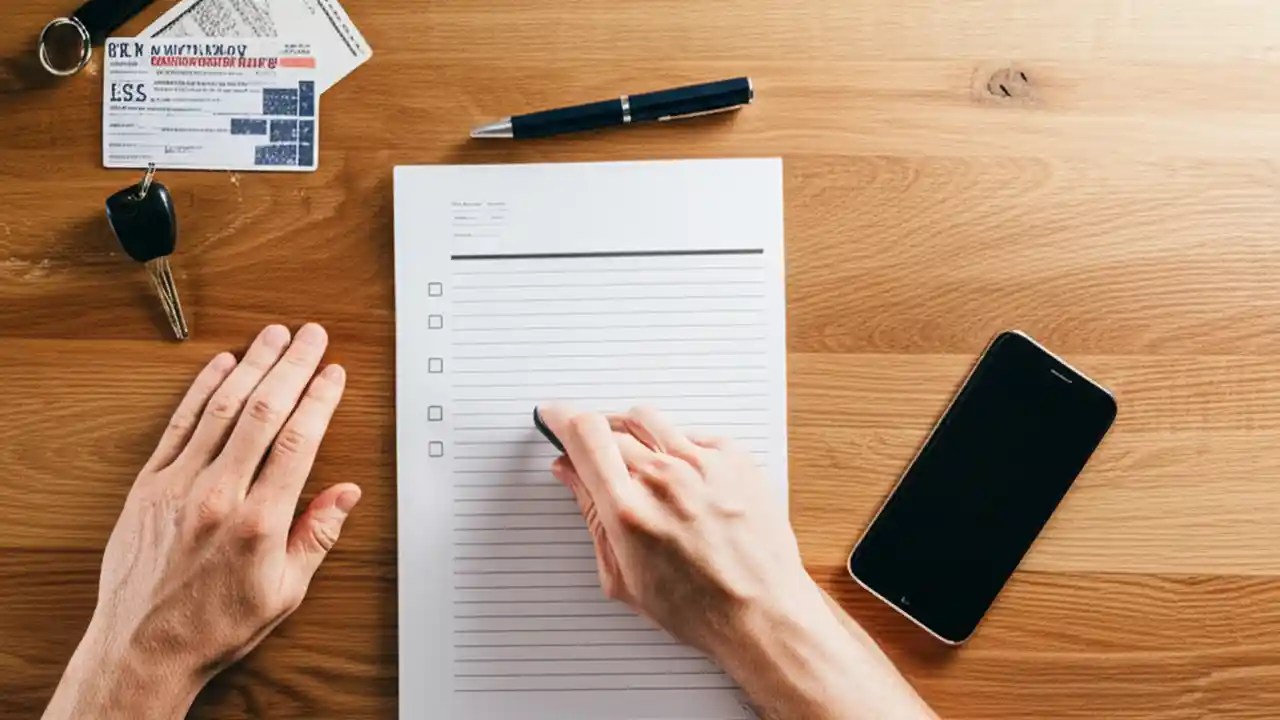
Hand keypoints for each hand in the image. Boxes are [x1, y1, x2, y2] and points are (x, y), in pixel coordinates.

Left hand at [44, 324, 359, 719]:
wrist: (143, 647)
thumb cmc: (217, 624)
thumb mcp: (285, 591)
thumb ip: (317, 536)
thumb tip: (345, 494)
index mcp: (259, 522)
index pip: (299, 441)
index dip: (320, 399)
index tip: (334, 373)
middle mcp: (218, 496)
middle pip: (263, 413)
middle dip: (292, 367)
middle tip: (311, 336)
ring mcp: (178, 486)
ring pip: (221, 410)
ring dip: (251, 366)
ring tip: (273, 336)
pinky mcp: (148, 486)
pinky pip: (178, 426)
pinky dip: (201, 391)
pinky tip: (220, 365)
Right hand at [539, 404, 812, 652]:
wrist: (760, 612)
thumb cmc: (696, 607)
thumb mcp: (621, 575)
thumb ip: (590, 515)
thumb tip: (569, 472)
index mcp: (629, 510)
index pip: (584, 436)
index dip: (561, 418)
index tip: (554, 415)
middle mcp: (665, 479)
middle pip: (611, 427)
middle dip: (593, 437)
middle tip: (593, 455)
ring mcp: (703, 464)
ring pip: (647, 419)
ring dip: (630, 432)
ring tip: (634, 460)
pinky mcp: (734, 458)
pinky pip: (689, 433)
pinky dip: (674, 446)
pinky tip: (678, 474)